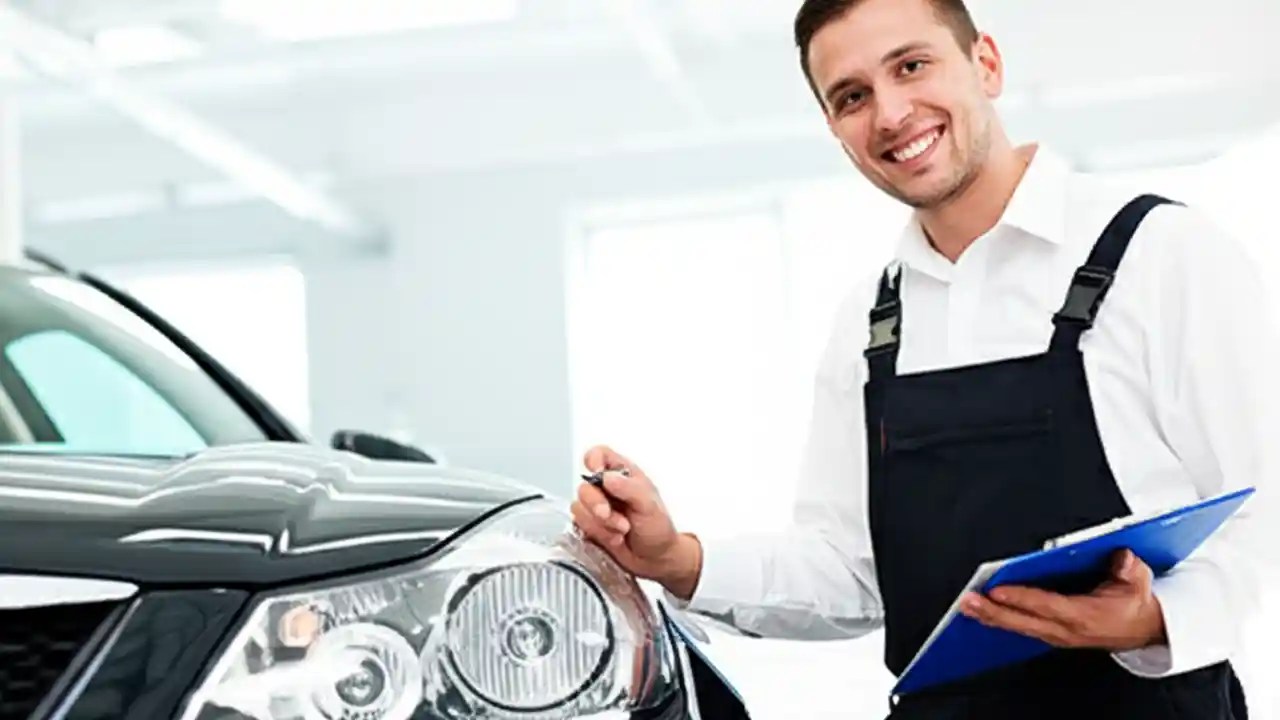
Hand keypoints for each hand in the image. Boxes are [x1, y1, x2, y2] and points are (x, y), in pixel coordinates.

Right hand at [570, 445, 701, 599]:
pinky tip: (614, 539)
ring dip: (601, 524)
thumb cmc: (658, 529)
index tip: (599, 476)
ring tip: (622, 531)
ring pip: (579, 508)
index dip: (593, 461)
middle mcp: (606, 489)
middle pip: (585, 487)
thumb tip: (606, 477)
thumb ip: (629, 488)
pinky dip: (597, 534)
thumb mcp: (649, 505)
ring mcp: (596, 508)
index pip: (599, 455)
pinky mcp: (590, 526)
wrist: (657, 560)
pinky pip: (579, 525)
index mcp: (623, 474)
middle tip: (615, 518)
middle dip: (597, 506)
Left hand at [958, 549, 1166, 651]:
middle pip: (1024, 622)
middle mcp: (1067, 630)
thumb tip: (1121, 557)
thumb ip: (1130, 568)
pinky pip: (1022, 628)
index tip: (997, 590)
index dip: (1022, 599)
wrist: (1144, 628)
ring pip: (1019, 627)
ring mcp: (1058, 635)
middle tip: (968, 602)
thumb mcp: (1139, 581)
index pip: (1047, 606)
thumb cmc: (1134, 603)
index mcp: (1085, 616)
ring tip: (967, 607)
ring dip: (991, 618)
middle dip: (994, 612)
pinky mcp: (1052, 634)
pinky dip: (1001, 621)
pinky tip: (982, 614)